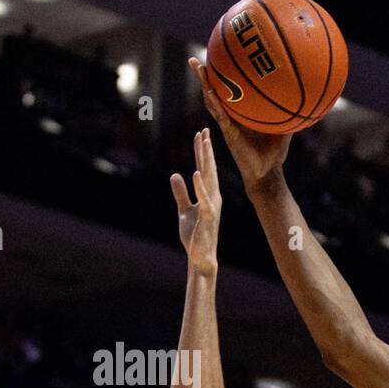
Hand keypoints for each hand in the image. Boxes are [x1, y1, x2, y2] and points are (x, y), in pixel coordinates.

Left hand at [169, 128, 221, 273]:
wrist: (200, 256)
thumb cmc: (195, 235)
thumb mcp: (184, 210)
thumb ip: (181, 193)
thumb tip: (175, 175)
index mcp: (209, 195)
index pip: (205, 168)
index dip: (202, 152)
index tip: (201, 134)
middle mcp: (213, 197)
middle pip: (209, 169)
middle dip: (206, 150)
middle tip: (204, 130)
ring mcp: (212, 206)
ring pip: (209, 178)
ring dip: (206, 160)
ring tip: (204, 143)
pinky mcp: (208, 217)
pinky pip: (205, 198)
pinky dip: (200, 186)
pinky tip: (197, 172)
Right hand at [189, 57, 289, 191]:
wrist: (267, 173)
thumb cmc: (274, 153)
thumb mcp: (285, 127)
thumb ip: (291, 112)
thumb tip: (305, 95)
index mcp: (241, 115)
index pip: (229, 92)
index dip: (222, 78)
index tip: (218, 60)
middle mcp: (230, 117)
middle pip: (214, 92)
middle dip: (204, 76)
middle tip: (195, 59)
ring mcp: (227, 124)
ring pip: (211, 100)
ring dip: (203, 84)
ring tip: (196, 66)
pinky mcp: (229, 133)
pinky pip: (219, 115)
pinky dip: (214, 102)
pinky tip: (209, 91)